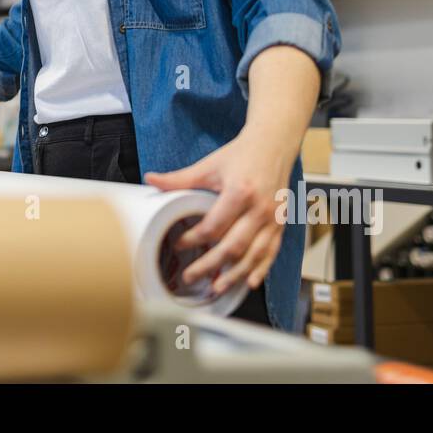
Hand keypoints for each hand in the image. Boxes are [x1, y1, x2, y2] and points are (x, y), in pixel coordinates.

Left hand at [145, 133, 293, 295]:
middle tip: (190, 276)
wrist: (274, 144)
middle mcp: (260, 209)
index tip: (178, 244)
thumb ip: (180, 178)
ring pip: (254, 255)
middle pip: (233, 246)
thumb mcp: (209, 165)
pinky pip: (271, 253)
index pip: (214, 226)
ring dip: (235, 275)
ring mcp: (273, 219)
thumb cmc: (241, 154)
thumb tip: (150, 179)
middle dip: (210, 265)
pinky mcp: (281, 224)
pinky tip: (249, 282)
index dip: (194, 239)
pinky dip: (260, 270)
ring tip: (216, 287)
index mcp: (240, 193)